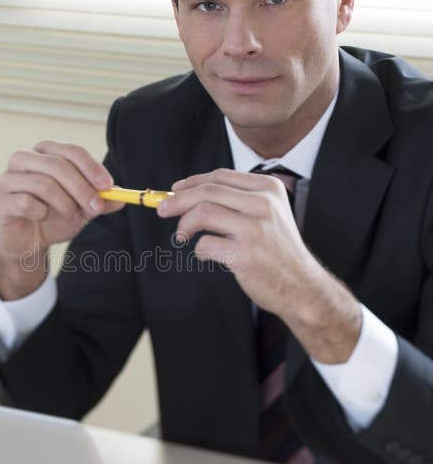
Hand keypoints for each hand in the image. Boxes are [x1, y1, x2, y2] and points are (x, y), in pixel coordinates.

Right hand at [0, 141, 122, 298]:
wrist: (27, 244)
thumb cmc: (52, 219)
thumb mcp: (82, 210)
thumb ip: (101, 201)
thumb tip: (122, 196)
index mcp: (45, 153)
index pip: (71, 151)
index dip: (91, 167)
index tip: (108, 185)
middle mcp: (24, 160)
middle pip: (58, 165)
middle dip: (82, 188)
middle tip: (96, 208)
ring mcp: (9, 178)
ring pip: (43, 184)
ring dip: (65, 204)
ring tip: (74, 219)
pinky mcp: (0, 200)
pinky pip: (26, 202)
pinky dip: (41, 213)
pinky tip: (42, 219)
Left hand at [157, 168, 361, 362]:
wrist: (302, 287)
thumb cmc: (278, 252)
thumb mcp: (269, 214)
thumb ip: (237, 201)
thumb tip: (188, 193)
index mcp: (268, 189)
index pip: (220, 176)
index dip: (192, 182)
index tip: (174, 191)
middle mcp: (264, 204)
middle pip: (207, 191)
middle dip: (178, 200)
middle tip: (162, 210)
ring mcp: (255, 229)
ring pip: (202, 213)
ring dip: (184, 224)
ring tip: (182, 236)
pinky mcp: (245, 254)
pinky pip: (205, 244)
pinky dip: (198, 250)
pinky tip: (205, 255)